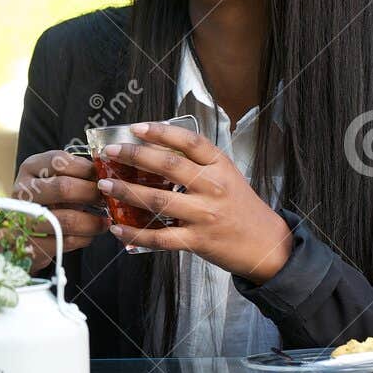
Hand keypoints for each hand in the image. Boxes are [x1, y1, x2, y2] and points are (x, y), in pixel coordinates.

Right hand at [12, 149, 108, 270]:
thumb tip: (108, 174)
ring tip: (104, 222)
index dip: (87, 170)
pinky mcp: (32, 244)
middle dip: (92, 194)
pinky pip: (66, 241)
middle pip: (64, 188)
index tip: (104, 178)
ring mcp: (24, 219)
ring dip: (92, 222)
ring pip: (67, 219)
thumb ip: (76, 174)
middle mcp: (22, 191)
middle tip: (108, 199)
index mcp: (30, 168)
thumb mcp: (53, 179)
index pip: (60, 161)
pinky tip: (89, 235)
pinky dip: (84, 239)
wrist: (21, 234)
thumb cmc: (45, 201)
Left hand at [91, 120, 292, 281]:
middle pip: (169, 165)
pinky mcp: (197, 240)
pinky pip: (160, 237)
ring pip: (159, 199)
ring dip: (127, 191)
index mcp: (220, 166)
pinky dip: (136, 234)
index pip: (190, 141)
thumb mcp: (227, 176)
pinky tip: (118, 229)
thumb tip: (156, 150)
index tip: (137, 128)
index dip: (162, 131)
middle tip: (110, 152)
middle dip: (134, 156)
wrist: (267, 244)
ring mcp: (205, 214)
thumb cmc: (241, 208)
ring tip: (105, 185)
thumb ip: (198, 164)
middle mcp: (213, 187)